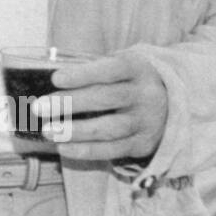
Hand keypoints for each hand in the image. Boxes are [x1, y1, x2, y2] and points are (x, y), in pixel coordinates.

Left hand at [31, 51, 169, 159]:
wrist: (176, 104)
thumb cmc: (132, 79)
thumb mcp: (123, 64)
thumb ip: (95, 69)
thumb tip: (52, 77)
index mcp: (137, 68)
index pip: (109, 70)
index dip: (83, 74)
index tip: (55, 78)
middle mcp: (145, 95)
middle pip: (105, 99)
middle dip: (69, 103)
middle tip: (39, 108)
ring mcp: (146, 122)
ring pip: (108, 128)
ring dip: (74, 131)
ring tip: (47, 131)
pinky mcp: (143, 144)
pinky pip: (112, 150)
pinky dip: (86, 151)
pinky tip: (63, 148)